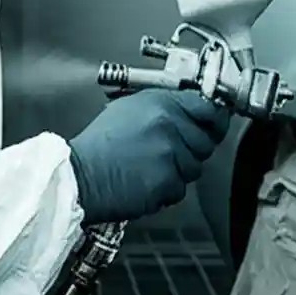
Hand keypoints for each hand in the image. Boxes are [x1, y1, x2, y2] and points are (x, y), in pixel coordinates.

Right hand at [67, 88, 231, 224]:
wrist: (79, 176)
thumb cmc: (98, 146)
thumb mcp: (129, 109)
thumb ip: (164, 108)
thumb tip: (193, 112)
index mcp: (161, 103)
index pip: (208, 107)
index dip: (216, 119)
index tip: (216, 125)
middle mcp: (169, 124)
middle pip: (205, 143)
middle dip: (190, 152)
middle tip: (164, 155)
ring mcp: (169, 153)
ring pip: (194, 168)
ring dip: (176, 172)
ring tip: (148, 168)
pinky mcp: (166, 181)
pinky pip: (179, 189)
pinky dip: (165, 191)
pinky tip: (144, 182)